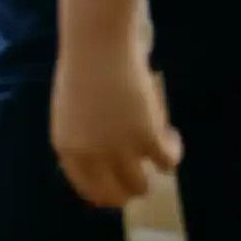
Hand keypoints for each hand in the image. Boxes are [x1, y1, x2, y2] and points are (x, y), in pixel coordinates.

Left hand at [51, 44, 181, 207]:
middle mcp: (91, 155)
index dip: (106, 193)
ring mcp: (119, 149)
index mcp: (67, 148)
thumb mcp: (72, 112)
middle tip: (143, 173)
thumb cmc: (82, 69)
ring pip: (143, 186)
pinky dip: (173, 150)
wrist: (97, 45)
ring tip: (156, 148)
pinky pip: (167, 161)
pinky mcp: (147, 137)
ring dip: (152, 173)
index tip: (120, 187)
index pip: (88, 189)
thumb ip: (83, 138)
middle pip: (116, 195)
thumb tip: (103, 164)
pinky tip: (171, 133)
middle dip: (130, 190)